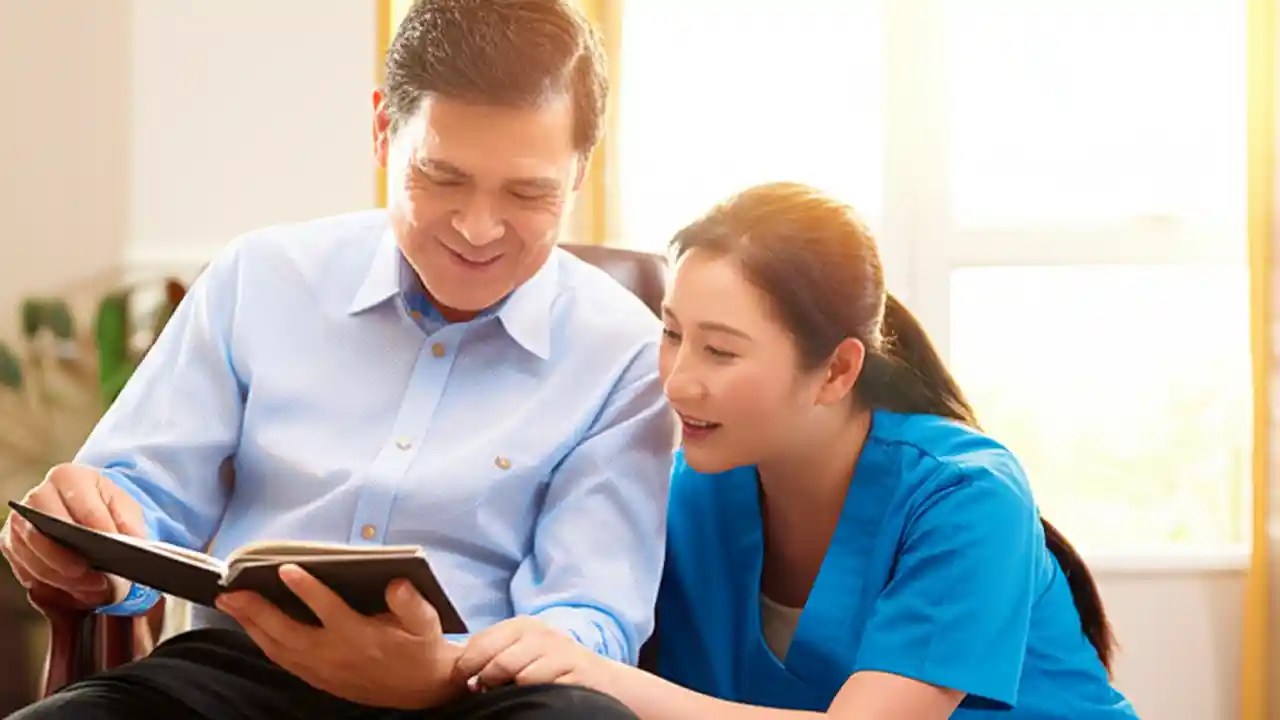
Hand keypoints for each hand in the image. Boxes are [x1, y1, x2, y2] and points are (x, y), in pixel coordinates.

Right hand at [0, 463, 146, 605]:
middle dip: (71, 558)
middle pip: (47, 529)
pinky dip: (49, 582)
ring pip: (33, 552)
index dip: (96, 526)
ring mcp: (20, 521)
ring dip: (62, 576)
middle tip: (97, 580)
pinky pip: (24, 567)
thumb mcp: (124, 506)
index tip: (112, 547)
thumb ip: (130, 521)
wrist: (84, 506)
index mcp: (68, 477)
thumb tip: (134, 541)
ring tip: (91, 589)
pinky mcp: (11, 544)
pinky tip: (74, 591)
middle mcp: (38, 496)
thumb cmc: (104, 506)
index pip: (80, 502)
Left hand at [216, 565, 462, 708]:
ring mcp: (323, 670)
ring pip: (279, 648)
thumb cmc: (421, 648)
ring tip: (229, 602)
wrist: (422, 689)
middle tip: (231, 590)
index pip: (329, 611)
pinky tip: (249, 626)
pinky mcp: (318, 678)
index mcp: (362, 637)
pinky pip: (283, 660)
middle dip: (257, 610)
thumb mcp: (427, 622)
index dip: (307, 590)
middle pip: (288, 632)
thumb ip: (411, 602)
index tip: (285, 569)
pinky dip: (262, 642)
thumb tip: (396, 582)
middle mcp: (337, 655)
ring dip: (251, 625)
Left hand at [454, 616, 619, 695]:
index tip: (465, 681)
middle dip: (487, 681)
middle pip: (495, 662)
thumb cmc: (551, 666)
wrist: (600, 678)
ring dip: (511, 689)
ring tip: (517, 691)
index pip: (479, 643)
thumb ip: (492, 654)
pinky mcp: (574, 669)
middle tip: (489, 691)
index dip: (466, 666)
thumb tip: (459, 670)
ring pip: (516, 675)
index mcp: (521, 625)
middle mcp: (540, 632)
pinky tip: (539, 692)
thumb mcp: (522, 651)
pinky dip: (534, 693)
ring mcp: (559, 650)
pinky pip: (539, 685)